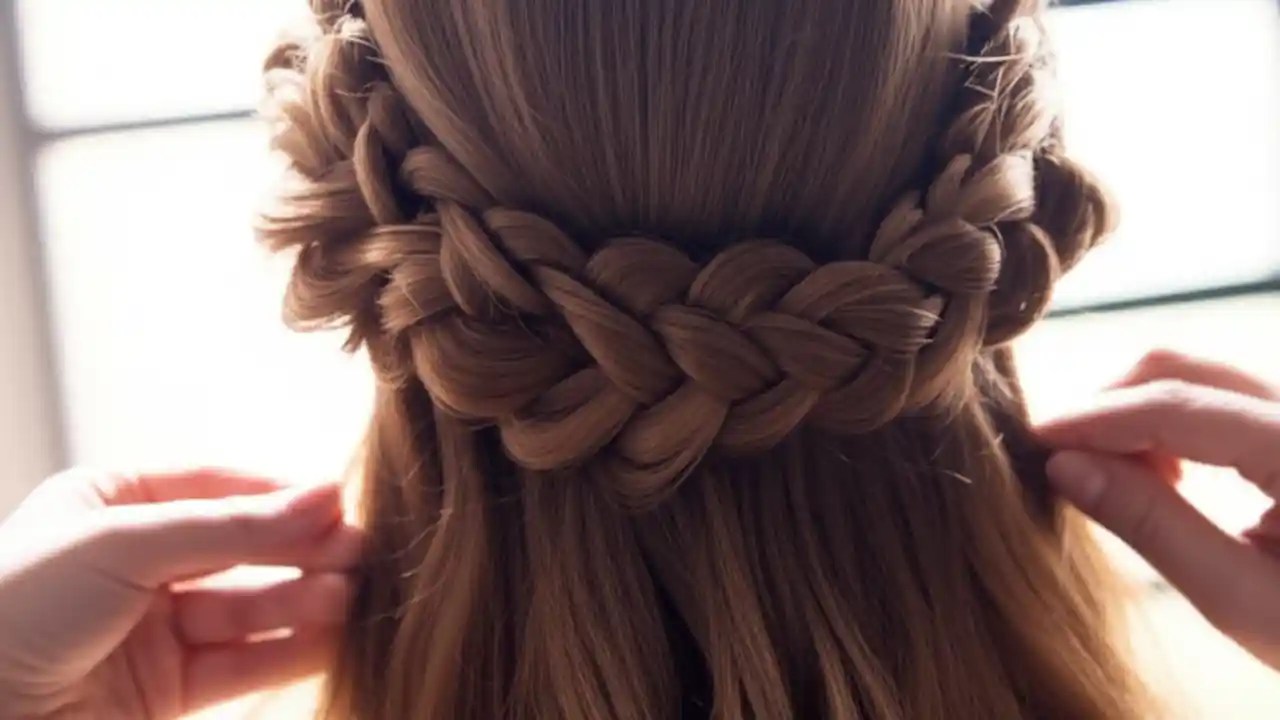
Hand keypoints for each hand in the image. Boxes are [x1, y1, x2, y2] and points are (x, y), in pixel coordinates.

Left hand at [0, 468, 362, 718]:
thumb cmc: (14, 606)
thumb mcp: (124, 543)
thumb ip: (232, 527)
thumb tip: (325, 496)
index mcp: (109, 504)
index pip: (214, 486)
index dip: (275, 494)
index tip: (335, 501)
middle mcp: (134, 564)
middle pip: (240, 548)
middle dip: (299, 548)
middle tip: (358, 549)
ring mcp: (151, 630)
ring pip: (248, 607)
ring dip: (303, 600)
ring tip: (351, 594)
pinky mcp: (164, 692)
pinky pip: (241, 663)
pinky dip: (289, 650)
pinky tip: (331, 636)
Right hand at [1037, 350, 1279, 668]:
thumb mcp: (1242, 600)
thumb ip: (1152, 526)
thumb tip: (1066, 467)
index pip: (1177, 405)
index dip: (1095, 418)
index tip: (1036, 440)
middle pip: (1188, 368)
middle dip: (1114, 406)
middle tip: (1069, 463)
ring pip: (1205, 378)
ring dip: (1143, 415)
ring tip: (1121, 482)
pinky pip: (1228, 401)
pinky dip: (1179, 425)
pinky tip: (1169, 478)